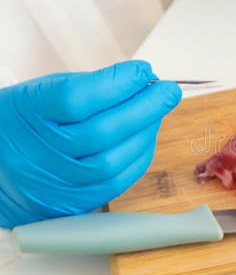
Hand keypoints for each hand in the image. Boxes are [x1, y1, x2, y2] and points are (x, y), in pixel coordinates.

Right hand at [0, 61, 180, 227]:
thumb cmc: (27, 122)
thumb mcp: (43, 93)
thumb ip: (90, 88)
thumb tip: (143, 81)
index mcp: (28, 114)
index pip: (75, 99)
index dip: (116, 84)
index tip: (143, 71)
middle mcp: (39, 153)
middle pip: (101, 132)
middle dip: (144, 108)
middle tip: (168, 91)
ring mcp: (56, 182)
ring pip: (113, 161)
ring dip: (145, 132)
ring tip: (157, 111)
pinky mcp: (73, 203)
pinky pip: (116, 182)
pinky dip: (138, 156)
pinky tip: (146, 136)